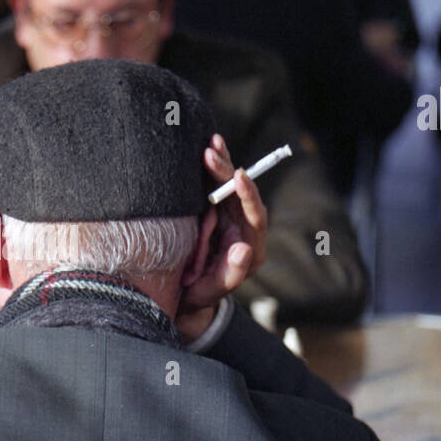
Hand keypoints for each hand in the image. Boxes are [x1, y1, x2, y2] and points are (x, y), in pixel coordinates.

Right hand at [176, 134, 268, 341]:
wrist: (184, 298)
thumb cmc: (198, 297)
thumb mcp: (210, 292)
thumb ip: (229, 274)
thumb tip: (243, 249)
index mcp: (250, 248)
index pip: (255, 216)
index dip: (248, 194)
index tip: (238, 175)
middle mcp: (242, 229)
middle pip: (241, 194)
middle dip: (227, 171)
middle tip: (210, 152)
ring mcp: (227, 218)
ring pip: (228, 186)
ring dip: (220, 163)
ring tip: (212, 142)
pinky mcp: (212, 212)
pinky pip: (213, 186)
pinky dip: (210, 168)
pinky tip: (207, 147)